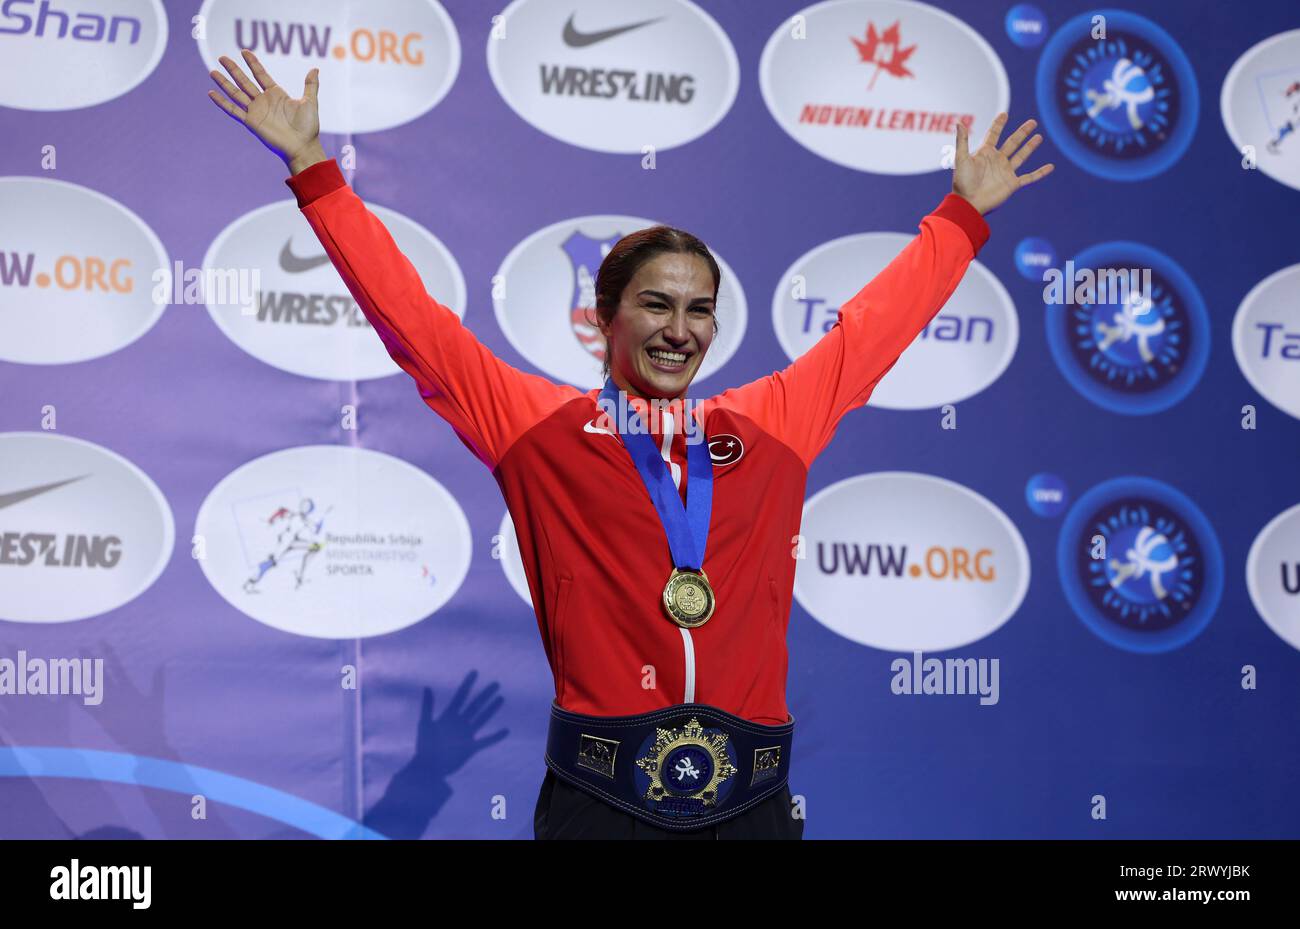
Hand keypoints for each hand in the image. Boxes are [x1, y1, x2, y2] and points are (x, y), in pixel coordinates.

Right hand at [208, 49, 324, 172]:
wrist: (302, 146)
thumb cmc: (308, 127)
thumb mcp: (310, 102)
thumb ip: (310, 85)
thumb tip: (315, 69)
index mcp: (276, 94)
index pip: (261, 74)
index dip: (252, 63)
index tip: (244, 51)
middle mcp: (264, 101)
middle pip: (244, 81)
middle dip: (233, 69)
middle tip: (222, 57)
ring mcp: (256, 111)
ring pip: (236, 93)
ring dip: (224, 83)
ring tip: (212, 71)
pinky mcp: (250, 122)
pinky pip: (233, 110)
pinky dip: (222, 102)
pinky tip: (211, 93)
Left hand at [952, 112, 1053, 215]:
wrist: (968, 204)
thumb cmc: (962, 182)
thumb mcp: (961, 159)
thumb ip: (962, 140)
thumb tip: (959, 122)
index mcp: (985, 153)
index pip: (993, 134)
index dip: (998, 124)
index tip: (1004, 114)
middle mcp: (997, 160)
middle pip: (1012, 142)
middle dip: (1022, 132)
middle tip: (1032, 122)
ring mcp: (1005, 171)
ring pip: (1021, 156)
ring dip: (1030, 146)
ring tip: (1039, 136)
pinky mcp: (1012, 184)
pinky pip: (1029, 177)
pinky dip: (1040, 173)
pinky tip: (1050, 167)